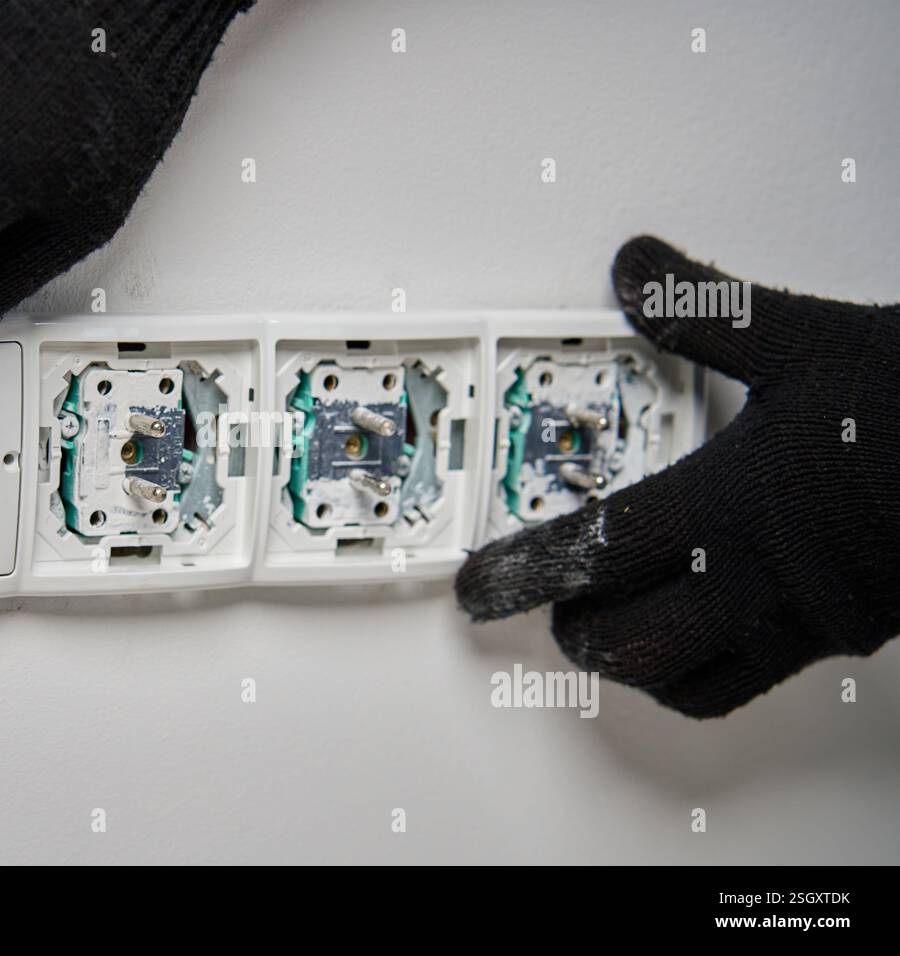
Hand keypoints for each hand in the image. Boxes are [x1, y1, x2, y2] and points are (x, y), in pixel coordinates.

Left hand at [456, 236, 899, 716]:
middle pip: (627, 640)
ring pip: (684, 677)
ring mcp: (808, 615)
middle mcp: (764, 572)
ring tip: (607, 624)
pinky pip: (751, 682)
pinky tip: (694, 635)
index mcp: (736, 497)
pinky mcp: (846, 633)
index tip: (478, 587)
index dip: (523, 572)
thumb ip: (704, 307)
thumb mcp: (802, 336)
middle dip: (571, 627)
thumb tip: (637, 267)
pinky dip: (699, 673)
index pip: (597, 550)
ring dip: (628, 658)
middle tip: (548, 600)